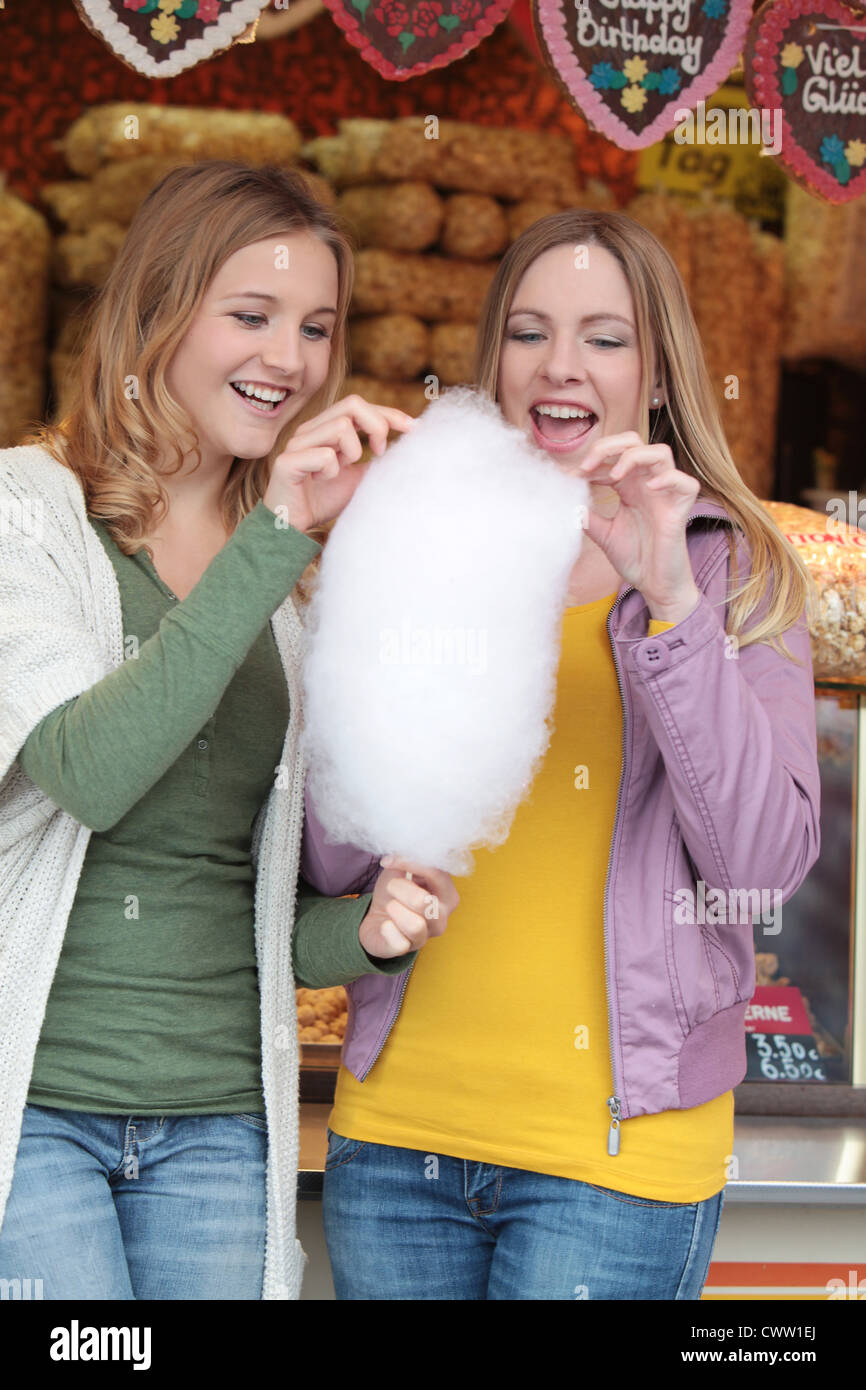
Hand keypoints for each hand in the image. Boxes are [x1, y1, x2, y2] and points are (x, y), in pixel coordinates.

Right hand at [263, 394, 416, 532]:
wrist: (293, 527)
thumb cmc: (323, 500)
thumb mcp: (358, 477)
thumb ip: (374, 461)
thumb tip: (403, 448)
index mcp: (325, 428)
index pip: (360, 406)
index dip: (389, 413)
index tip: (414, 428)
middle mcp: (310, 429)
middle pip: (352, 404)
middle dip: (377, 425)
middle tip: (380, 453)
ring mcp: (297, 443)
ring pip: (341, 426)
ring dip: (353, 451)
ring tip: (343, 469)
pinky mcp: (287, 462)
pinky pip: (325, 456)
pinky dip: (332, 471)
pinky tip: (322, 481)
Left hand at [359, 855, 458, 960]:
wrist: (377, 919)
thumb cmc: (394, 893)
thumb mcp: (399, 871)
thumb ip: (406, 859)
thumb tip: (405, 850)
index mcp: (447, 893)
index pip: (437, 874)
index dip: (410, 864)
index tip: (389, 861)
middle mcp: (443, 916)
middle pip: (424, 902)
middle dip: (399, 889)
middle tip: (391, 887)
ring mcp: (428, 935)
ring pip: (414, 924)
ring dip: (394, 909)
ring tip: (391, 906)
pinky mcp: (409, 950)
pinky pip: (398, 941)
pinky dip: (386, 928)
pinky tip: (386, 925)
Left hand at [577, 432, 701, 621]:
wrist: (655, 585)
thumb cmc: (635, 558)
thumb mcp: (603, 534)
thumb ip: (587, 515)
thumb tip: (565, 501)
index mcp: (629, 486)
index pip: (611, 457)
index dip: (590, 461)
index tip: (568, 476)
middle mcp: (648, 483)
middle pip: (634, 442)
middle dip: (608, 446)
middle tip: (587, 466)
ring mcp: (666, 494)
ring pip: (661, 452)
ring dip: (635, 456)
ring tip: (616, 475)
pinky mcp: (682, 508)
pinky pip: (685, 482)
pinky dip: (668, 479)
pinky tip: (650, 488)